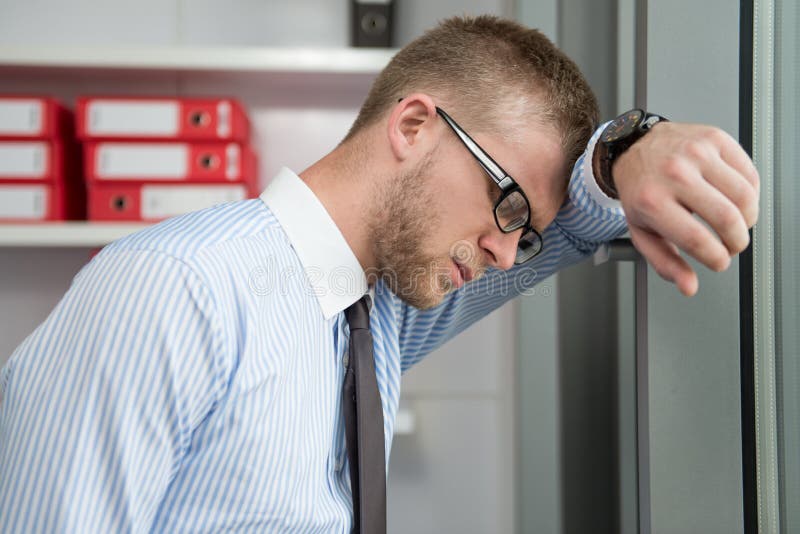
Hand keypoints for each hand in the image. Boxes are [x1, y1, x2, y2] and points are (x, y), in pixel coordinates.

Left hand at [612, 122, 759, 295]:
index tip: (719, 262)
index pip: (697, 240)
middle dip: (737, 242)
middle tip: (731, 245)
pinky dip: (751, 196)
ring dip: (748, 220)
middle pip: (727, 219)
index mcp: (652, 201)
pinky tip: (737, 201)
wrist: (634, 148)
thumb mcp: (642, 231)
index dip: (717, 258)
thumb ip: (665, 262)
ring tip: (736, 225)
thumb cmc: (640, 191)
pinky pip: (749, 174)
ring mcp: (696, 154)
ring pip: (745, 197)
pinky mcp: (715, 140)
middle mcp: (675, 174)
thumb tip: (689, 286)